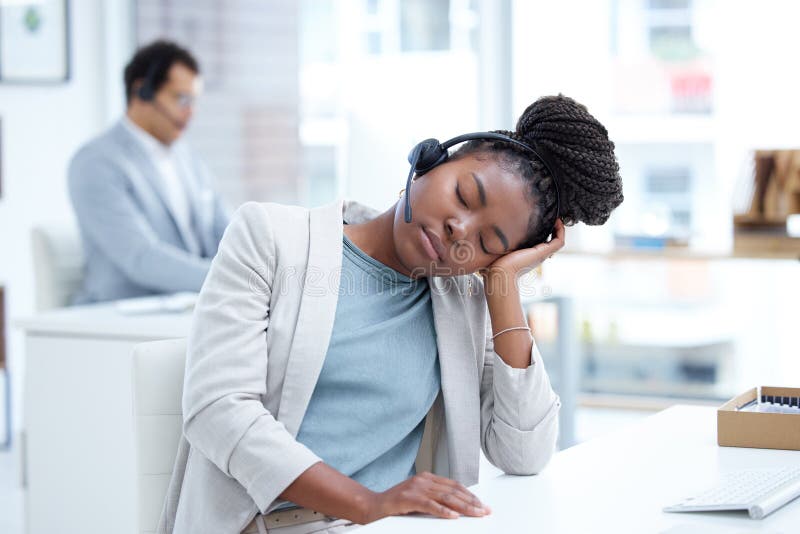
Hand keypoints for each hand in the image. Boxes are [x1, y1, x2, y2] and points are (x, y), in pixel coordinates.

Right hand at [363, 471, 490, 522]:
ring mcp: (416, 488)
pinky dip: (443, 511)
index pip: (454, 485)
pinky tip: (454, 516)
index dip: (470, 495)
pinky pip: (430, 505)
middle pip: (453, 491)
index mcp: (427, 478)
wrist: (372, 506)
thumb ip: (434, 498)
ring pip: (446, 497)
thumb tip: (457, 507)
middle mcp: (423, 480)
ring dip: (463, 507)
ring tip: (475, 514)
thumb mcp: (418, 497)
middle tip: (484, 511)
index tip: (482, 504)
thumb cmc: (395, 504)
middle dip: (471, 502)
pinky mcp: (408, 498)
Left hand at [479, 218, 564, 280]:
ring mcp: (540, 254)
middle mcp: (535, 254)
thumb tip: (471, 234)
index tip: (536, 217)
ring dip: (558, 228)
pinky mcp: (543, 253)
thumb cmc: (492, 266)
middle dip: (550, 228)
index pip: (536, 242)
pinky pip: (559, 241)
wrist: (499, 274)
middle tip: (549, 214)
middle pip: (548, 241)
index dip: (539, 231)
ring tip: (556, 215)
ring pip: (556, 241)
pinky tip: (557, 220)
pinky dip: (561, 231)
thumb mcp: (493, 249)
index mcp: (525, 254)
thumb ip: (489, 242)